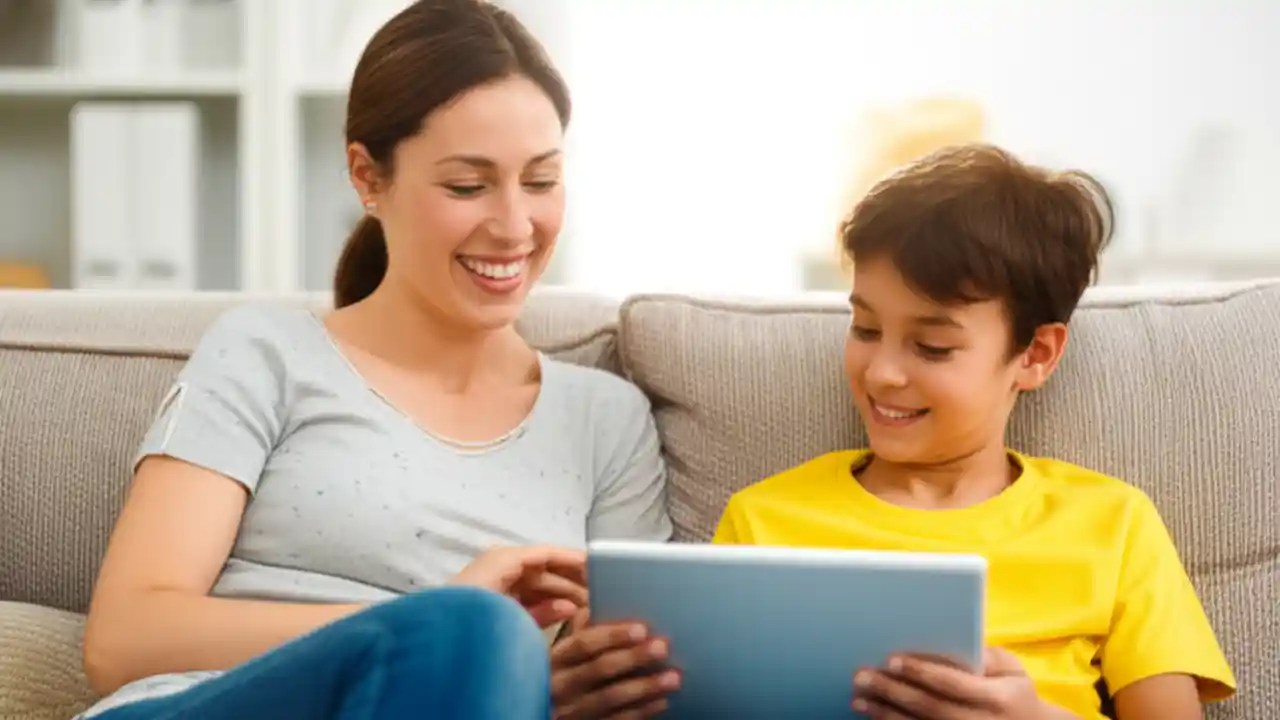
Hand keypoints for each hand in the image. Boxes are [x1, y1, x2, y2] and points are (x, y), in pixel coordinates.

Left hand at [449, 545, 586, 627]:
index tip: (599, 568)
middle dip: (570, 581)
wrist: (440, 641)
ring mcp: (496, 585)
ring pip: (537, 586)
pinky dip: (544, 607)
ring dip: (560, 596)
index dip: (573, 560)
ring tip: (587, 607)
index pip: (546, 553)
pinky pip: (526, 600)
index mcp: (504, 559)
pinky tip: (564, 615)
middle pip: (543, 570)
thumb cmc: (477, 617)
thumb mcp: (514, 612)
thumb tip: (571, 606)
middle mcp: (500, 567)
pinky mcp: (493, 603)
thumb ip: (545, 609)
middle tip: (599, 594)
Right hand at [551, 610, 680, 718]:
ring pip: (610, 699)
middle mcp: (560, 686)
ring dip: (644, 688)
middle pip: (599, 670)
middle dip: (633, 658)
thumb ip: (577, 624)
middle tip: (662, 648)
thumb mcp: (561, 645)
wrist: (548, 707)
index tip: (641, 629)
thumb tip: (596, 602)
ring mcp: (572, 711)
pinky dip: (641, 711)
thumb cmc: (561, 669)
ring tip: (673, 678)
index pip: (583, 644)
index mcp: (554, 659)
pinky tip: (662, 701)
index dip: (612, 636)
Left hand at [851, 647, 1063, 718]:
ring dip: (884, 714)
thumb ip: (985, 655)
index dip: (921, 671)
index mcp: (997, 698)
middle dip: (892, 691)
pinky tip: (874, 718)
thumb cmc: (1014, 692)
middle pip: (929, 707)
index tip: (892, 659)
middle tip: (862, 676)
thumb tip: (947, 640)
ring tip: (858, 699)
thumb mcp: (1013, 669)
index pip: (952, 683)